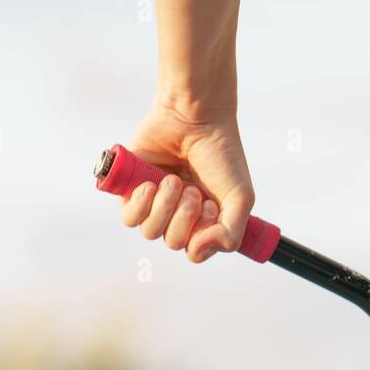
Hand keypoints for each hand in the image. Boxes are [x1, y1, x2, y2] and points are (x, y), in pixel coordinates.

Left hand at [119, 104, 255, 262]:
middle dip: (184, 216)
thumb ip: (230, 234)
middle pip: (173, 242)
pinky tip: (151, 185)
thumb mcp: (240, 198)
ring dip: (164, 207)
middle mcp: (179, 217)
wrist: (195, 116)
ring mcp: (155, 205)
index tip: (210, 207)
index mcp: (205, 223)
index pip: (196, 253)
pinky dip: (140, 204)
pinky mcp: (132, 190)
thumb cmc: (221, 154)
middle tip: (192, 188)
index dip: (201, 238)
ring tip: (173, 180)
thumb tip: (197, 251)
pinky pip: (129, 217)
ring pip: (151, 232)